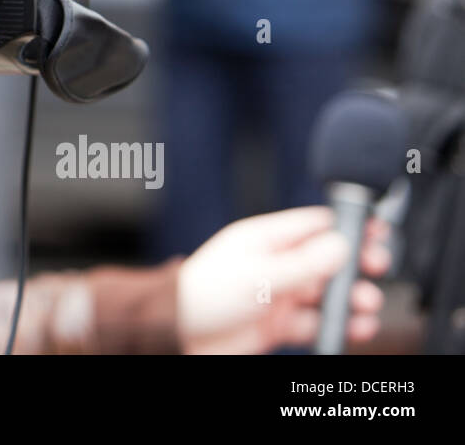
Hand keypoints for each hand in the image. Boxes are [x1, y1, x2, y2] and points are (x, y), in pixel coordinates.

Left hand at [176, 206, 390, 353]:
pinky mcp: (278, 324)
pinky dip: (337, 325)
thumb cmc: (206, 294)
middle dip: (355, 265)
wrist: (178, 332)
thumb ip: (304, 264)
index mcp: (266, 239)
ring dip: (350, 298)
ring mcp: (278, 294)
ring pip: (325, 293)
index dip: (347, 227)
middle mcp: (275, 264)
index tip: (378, 232)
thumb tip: (343, 244)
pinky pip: (315, 322)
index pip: (314, 225)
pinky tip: (354, 327)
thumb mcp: (260, 275)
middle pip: (326, 260)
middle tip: (378, 269)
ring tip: (366, 306)